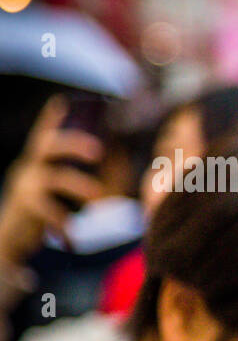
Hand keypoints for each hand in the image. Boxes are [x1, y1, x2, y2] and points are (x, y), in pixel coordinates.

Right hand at [0, 95, 105, 264]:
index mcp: (41, 160)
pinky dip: (65, 225)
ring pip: (53, 179)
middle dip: (74, 143)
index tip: (63, 101)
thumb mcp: (63, 189)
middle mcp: (30, 168)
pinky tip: (74, 239)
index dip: (53, 117)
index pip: (45, 133)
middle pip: (47, 145)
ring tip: (100, 196)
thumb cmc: (48, 210)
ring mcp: (25, 187)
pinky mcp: (25, 209)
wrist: (12, 239)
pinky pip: (47, 212)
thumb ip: (91, 175)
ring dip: (79, 185)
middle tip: (99, 150)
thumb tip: (121, 157)